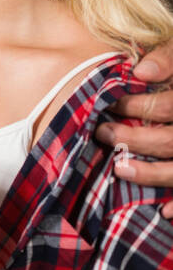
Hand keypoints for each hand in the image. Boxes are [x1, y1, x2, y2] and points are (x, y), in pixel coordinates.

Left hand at [97, 42, 172, 215]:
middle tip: (103, 133)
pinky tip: (163, 211)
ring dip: (151, 174)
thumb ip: (169, 57)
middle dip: (134, 139)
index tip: (108, 104)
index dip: (135, 106)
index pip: (167, 106)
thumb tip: (140, 71)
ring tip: (119, 169)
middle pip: (171, 140)